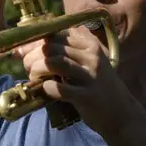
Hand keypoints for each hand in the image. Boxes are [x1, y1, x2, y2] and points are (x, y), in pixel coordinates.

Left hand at [17, 27, 141, 134]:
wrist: (120, 111)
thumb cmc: (97, 84)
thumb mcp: (87, 61)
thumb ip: (64, 51)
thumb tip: (24, 48)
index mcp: (90, 44)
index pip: (57, 34)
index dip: (36, 42)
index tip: (25, 52)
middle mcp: (92, 56)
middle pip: (52, 47)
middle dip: (33, 57)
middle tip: (28, 68)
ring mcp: (91, 75)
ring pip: (54, 63)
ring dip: (37, 70)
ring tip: (34, 78)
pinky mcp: (88, 96)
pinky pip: (60, 88)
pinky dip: (47, 88)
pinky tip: (46, 90)